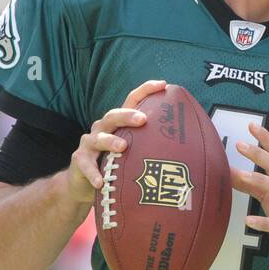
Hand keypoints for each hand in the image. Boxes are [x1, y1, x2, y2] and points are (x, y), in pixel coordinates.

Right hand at [64, 79, 165, 203]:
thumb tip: (189, 151)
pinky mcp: (79, 160)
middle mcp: (102, 128)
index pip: (132, 101)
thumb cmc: (115, 165)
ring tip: (123, 147)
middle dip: (128, 115)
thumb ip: (151, 147)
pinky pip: (86, 165)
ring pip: (98, 138)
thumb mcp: (133, 153)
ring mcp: (89, 143)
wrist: (83, 184)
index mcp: (118, 123)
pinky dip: (93, 173)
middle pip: (113, 115)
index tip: (163, 85)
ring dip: (110, 141)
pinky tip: (101, 182)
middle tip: (143, 119)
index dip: (146, 90)